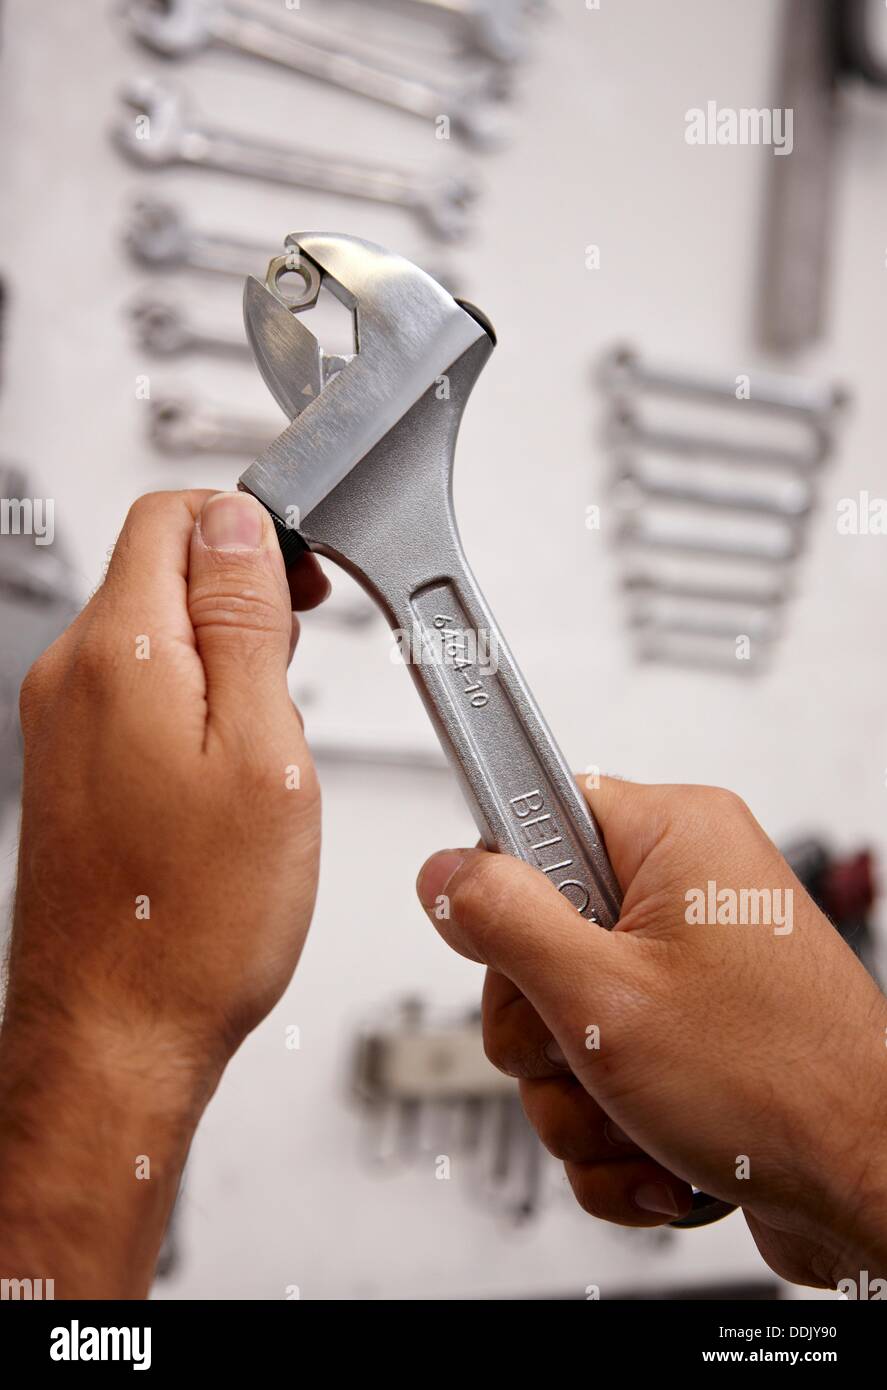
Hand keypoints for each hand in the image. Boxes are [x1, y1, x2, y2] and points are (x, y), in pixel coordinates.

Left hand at [0, 489, 325, 1295]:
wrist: (114, 1034)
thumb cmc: (192, 923)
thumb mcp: (263, 755)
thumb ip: (247, 624)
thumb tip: (240, 527)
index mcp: (119, 656)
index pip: (175, 517)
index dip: (253, 527)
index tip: (305, 577)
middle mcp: (71, 679)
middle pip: (160, 567)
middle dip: (242, 589)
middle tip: (299, 658)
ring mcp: (62, 726)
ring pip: (151, 631)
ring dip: (221, 650)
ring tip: (270, 725)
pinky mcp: (70, 767)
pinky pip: (134, 691)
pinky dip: (191, 700)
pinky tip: (228, 764)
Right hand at [417, 779, 886, 1289]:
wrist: (871, 1184)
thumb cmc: (781, 1084)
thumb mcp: (606, 998)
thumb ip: (505, 923)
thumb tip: (444, 875)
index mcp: (675, 837)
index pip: (537, 816)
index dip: (503, 886)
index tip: (492, 932)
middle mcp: (686, 892)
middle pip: (535, 940)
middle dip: (546, 1031)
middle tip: (590, 1051)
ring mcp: (690, 969)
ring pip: (563, 1024)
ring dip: (579, 1098)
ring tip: (637, 1115)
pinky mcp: (691, 1036)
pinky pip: (604, 1074)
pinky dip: (614, 1129)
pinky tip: (657, 1150)